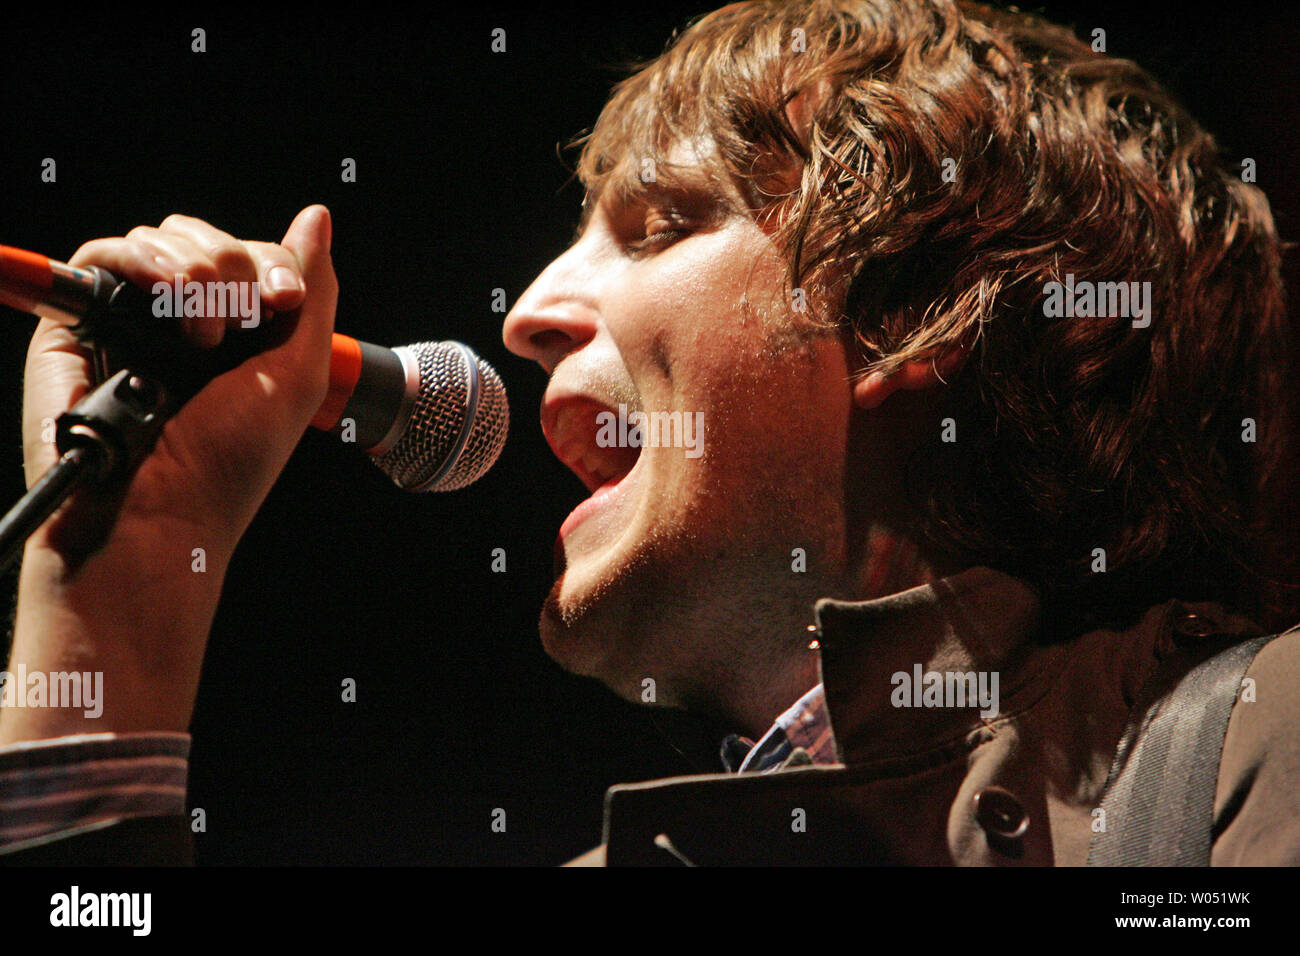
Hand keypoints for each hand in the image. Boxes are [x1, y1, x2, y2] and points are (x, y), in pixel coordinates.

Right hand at [1, 206, 335, 741]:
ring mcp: (130, 319)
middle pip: (206, 239)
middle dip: (235, 265)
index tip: (284, 301)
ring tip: (206, 334)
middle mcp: (182, 322)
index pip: (251, 258)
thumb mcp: (298, 372)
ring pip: (160, 239)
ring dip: (197, 270)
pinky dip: (141, 259)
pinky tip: (171, 298)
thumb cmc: (229, 460)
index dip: (271, 264)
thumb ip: (314, 291)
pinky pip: (102, 254)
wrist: (159, 512)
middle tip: (247, 316)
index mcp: (238, 334)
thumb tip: (317, 216)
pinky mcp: (77, 323)